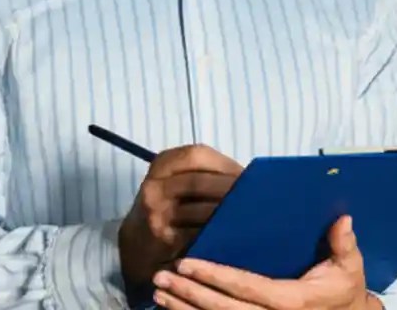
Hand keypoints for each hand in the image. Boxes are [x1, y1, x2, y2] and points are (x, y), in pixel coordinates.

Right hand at [119, 144, 243, 288]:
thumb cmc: (171, 204)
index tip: (247, 177)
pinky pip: (197, 234)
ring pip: (200, 210)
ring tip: (251, 217)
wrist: (139, 240)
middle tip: (257, 200)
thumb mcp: (178, 180)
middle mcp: (154, 186)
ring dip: (228, 215)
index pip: (195, 155)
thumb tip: (253, 177)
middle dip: (230, 191)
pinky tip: (232, 235)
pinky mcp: (163, 238)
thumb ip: (207, 173)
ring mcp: (156, 213)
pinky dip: (217, 234)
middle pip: (198, 182)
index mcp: (162, 164)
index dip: (224, 164)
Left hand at [149, 215, 379, 309]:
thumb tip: (342, 218)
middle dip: (191, 294)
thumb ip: (343, 244)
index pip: (251, 289)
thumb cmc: (343, 288)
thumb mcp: (349, 266)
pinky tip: (171, 309)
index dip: (218, 278)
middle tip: (161, 277)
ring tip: (158, 293)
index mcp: (296, 300)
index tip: (188, 263)